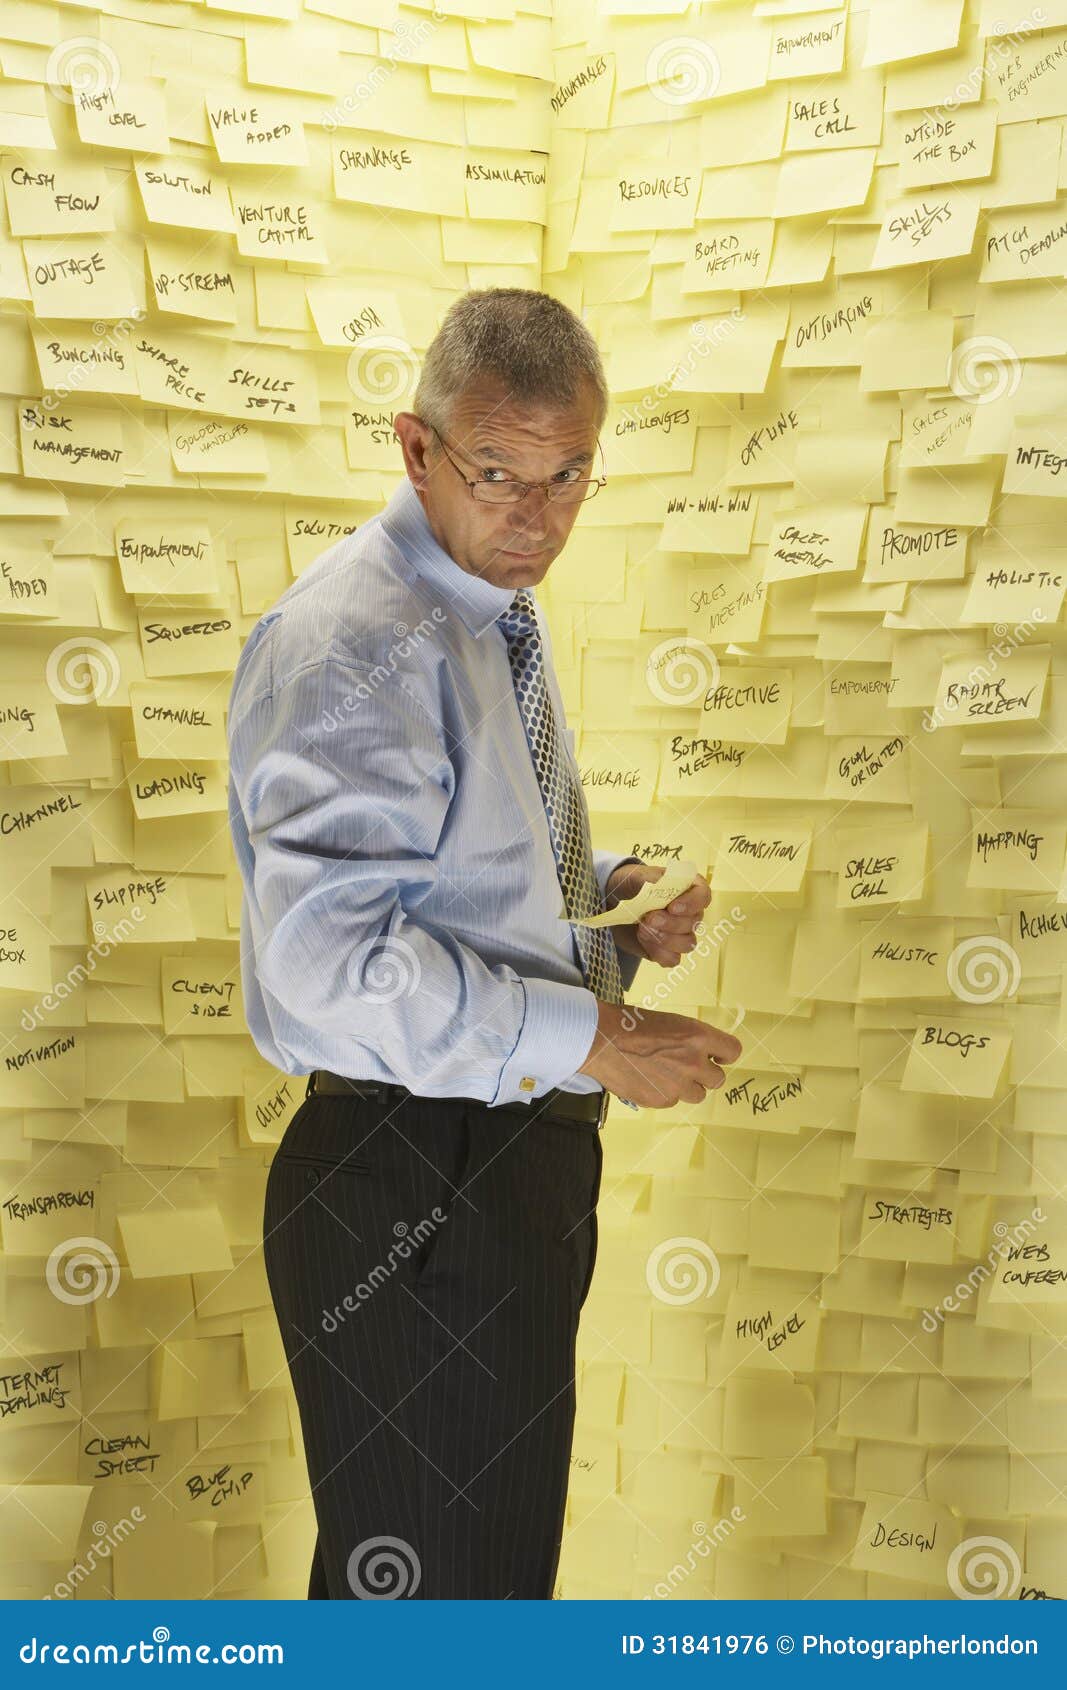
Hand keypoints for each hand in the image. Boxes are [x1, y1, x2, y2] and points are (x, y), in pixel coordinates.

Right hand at [578, 1001, 741, 1108]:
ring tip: (665, 1074)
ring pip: (697, 1094)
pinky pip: (672, 1100)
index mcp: (697, 1037)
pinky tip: (647, 1079)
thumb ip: (689, 1039)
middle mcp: (693, 1063)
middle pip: (718, 1079)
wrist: (601, 1040)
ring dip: (687, 1086)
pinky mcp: (660, 1100)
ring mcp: (677, 1085)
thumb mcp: (669, 1022)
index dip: (724, 1055)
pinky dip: (663, 1093)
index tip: (718, 1056)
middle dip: (705, 1074)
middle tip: (688, 1067)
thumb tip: (699, 1051)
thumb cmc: (630, 1023)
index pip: (733, 1051)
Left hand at [604, 861, 711, 965]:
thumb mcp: (639, 876)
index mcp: (688, 888)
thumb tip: (660, 887)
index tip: (672, 907)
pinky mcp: (667, 949)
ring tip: (643, 929)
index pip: (703, 896)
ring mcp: (680, 933)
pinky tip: (644, 941)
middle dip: (670, 923)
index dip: (691, 904)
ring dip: (666, 939)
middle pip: (694, 923)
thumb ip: (652, 881)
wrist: (615, 901)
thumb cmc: (632, 885)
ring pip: (688, 944)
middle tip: (648, 918)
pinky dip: (658, 952)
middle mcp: (690, 912)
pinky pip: (673, 959)